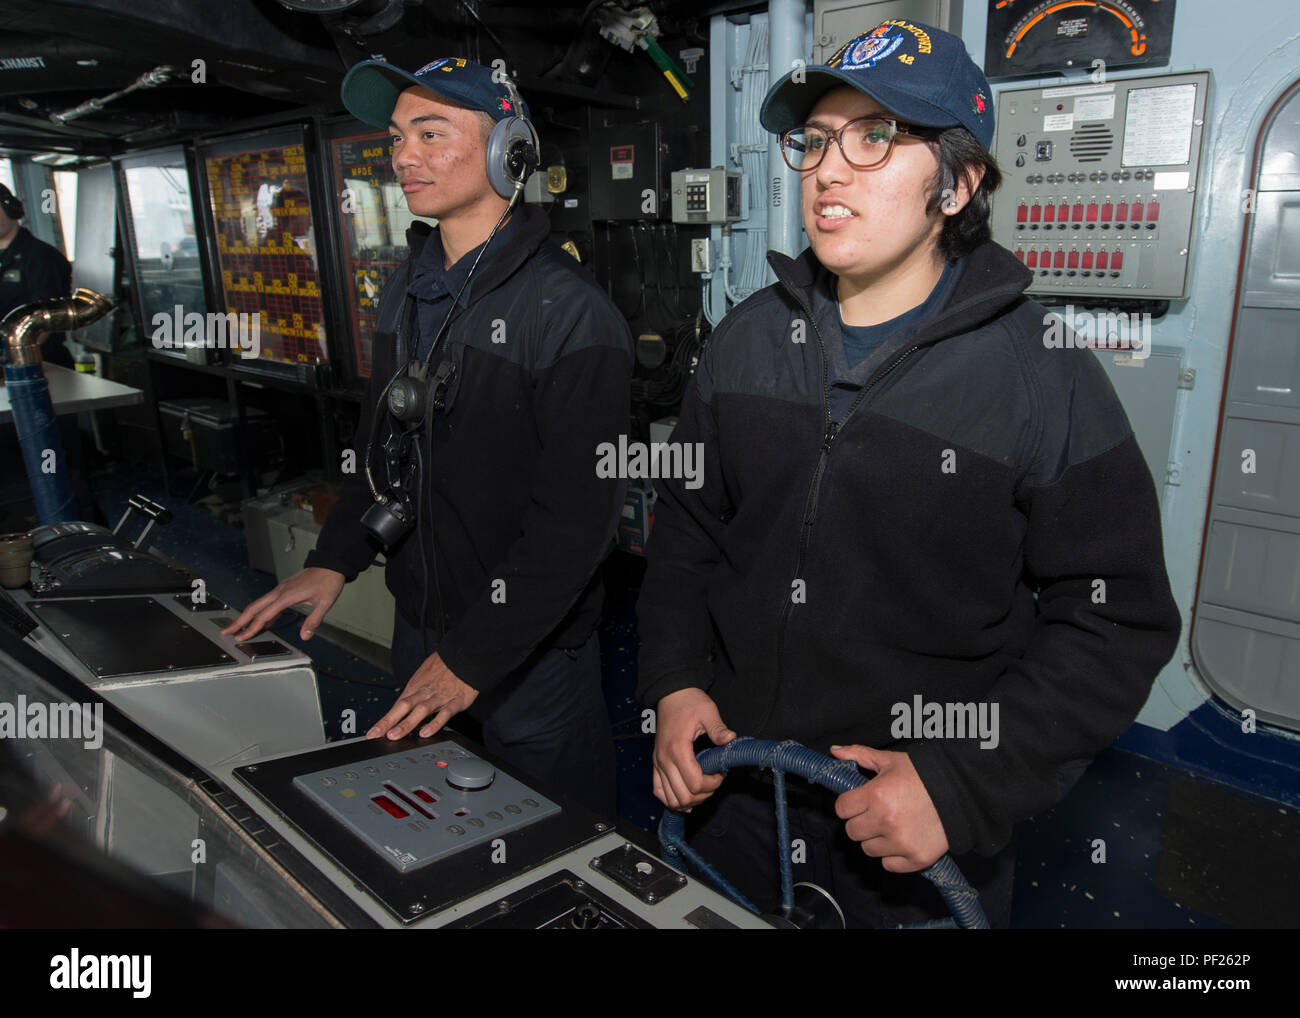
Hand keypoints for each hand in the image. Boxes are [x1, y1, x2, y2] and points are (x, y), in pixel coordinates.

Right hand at [221, 567, 344, 641]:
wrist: (331, 564)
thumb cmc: (328, 580)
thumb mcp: (325, 602)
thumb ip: (314, 620)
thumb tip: (305, 635)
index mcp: (287, 595)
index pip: (264, 615)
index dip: (252, 627)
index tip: (241, 636)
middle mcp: (280, 591)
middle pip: (254, 607)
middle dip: (239, 620)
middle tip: (226, 631)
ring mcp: (281, 589)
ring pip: (259, 604)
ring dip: (248, 616)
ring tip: (239, 628)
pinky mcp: (284, 589)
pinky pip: (269, 603)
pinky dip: (262, 613)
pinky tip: (263, 623)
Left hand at [368, 652, 477, 739]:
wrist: (466, 655)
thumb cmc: (445, 665)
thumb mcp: (425, 674)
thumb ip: (415, 691)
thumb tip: (402, 706)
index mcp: (417, 687)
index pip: (397, 706)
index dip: (384, 720)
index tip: (373, 733)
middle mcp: (425, 692)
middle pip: (404, 706)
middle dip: (389, 722)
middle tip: (378, 734)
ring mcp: (440, 697)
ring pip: (421, 711)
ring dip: (407, 723)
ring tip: (395, 735)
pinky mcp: (456, 701)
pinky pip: (445, 714)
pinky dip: (435, 723)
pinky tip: (426, 733)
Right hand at [652, 688, 735, 810]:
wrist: (671, 694)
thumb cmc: (689, 702)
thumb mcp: (708, 711)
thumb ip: (718, 728)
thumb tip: (730, 739)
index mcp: (677, 749)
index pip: (695, 783)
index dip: (712, 784)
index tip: (721, 773)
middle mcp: (664, 760)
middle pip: (683, 796)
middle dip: (703, 795)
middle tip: (714, 782)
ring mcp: (658, 763)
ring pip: (670, 799)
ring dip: (689, 801)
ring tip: (703, 789)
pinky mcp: (656, 764)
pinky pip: (659, 791)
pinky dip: (672, 799)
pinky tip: (686, 797)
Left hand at [830, 745, 948, 872]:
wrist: (961, 792)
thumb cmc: (923, 775)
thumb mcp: (890, 760)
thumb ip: (859, 755)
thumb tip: (835, 751)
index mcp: (876, 795)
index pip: (842, 809)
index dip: (849, 804)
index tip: (860, 801)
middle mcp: (886, 821)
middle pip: (852, 832)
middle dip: (861, 822)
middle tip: (877, 813)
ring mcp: (901, 843)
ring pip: (869, 849)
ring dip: (876, 839)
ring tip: (893, 825)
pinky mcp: (916, 858)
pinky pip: (889, 865)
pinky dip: (894, 856)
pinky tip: (903, 839)